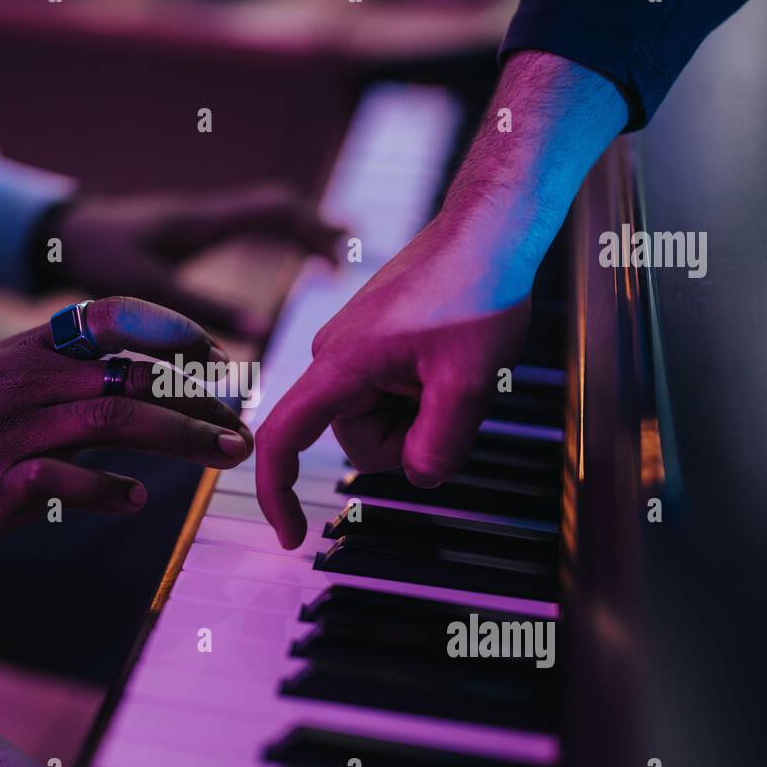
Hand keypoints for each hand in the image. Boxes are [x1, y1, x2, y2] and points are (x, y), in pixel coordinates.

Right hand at [0, 297, 252, 541]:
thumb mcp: (16, 372)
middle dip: (200, 401)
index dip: (177, 335)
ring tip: (224, 455)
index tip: (220, 360)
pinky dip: (105, 489)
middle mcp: (33, 380)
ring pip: (112, 421)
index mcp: (39, 348)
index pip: (120, 322)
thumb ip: (80, 373)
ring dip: (179, 438)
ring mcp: (15, 430)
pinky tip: (137, 500)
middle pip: (134, 379)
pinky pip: (61, 479)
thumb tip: (156, 383)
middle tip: (241, 426)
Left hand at [53, 184, 341, 336]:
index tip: (337, 263)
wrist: (64, 232)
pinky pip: (253, 222)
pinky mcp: (198, 229)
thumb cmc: (98, 257)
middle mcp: (210, 212)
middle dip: (318, 228)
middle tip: (348, 261)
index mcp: (203, 220)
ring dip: (303, 230)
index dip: (313, 230)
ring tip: (334, 258)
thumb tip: (260, 331)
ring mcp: (205, 217)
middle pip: (280, 206)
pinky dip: (282, 235)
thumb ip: (200, 313)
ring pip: (269, 212)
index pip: (274, 210)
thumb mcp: (146, 290)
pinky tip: (294, 258)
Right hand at [254, 51, 627, 548]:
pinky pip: (389, 398)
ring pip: (378, 424)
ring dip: (420, 416)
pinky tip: (448, 365)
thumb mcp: (469, 380)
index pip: (283, 439)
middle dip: (409, 439)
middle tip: (454, 397)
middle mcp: (333, 358)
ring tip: (454, 373)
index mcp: (341, 364)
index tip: (290, 536)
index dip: (278, 494)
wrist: (489, 231)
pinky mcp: (372, 348)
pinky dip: (422, 398)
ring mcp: (352, 352)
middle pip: (357, 442)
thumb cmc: (477, 287)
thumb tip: (420, 477)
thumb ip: (441, 443)